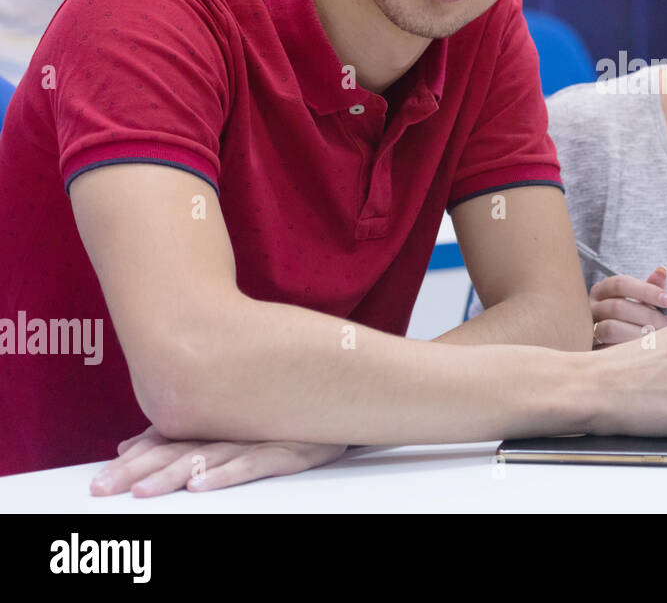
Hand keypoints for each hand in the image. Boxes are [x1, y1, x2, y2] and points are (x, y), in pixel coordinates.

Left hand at [90, 425, 348, 496]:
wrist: (351, 389)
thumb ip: (180, 431)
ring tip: (142, 491)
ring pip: (211, 456)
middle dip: (140, 470)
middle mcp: (238, 423)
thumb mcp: (233, 417)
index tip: (101, 476)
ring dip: (174, 474)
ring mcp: (265, 434)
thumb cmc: (287, 405)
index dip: (136, 457)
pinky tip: (202, 485)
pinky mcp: (294, 447)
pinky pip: (256, 463)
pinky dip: (227, 474)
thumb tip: (127, 447)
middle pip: (181, 448)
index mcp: (220, 416)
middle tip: (104, 487)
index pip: (170, 439)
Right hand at [590, 265, 666, 346]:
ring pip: (611, 328)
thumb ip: (651, 288)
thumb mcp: (639, 301)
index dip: (649, 291)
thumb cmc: (628, 319)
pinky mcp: (590, 350)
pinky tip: (647, 351)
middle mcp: (590, 307)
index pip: (621, 284)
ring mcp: (587, 329)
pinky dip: (631, 350)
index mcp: (601, 290)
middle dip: (648, 316)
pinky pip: (609, 350)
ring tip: (660, 339)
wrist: (609, 345)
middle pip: (618, 307)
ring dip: (640, 334)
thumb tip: (662, 271)